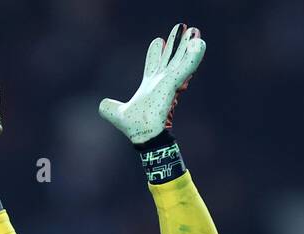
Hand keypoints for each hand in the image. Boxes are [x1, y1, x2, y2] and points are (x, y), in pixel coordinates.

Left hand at [99, 24, 204, 144]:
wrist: (144, 135)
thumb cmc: (135, 128)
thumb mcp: (115, 113)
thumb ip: (109, 107)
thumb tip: (102, 106)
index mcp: (150, 85)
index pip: (154, 65)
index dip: (156, 53)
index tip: (159, 41)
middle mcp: (161, 82)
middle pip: (171, 57)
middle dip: (177, 44)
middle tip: (183, 29)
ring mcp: (168, 82)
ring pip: (181, 59)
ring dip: (188, 45)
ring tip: (195, 31)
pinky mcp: (173, 84)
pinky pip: (185, 67)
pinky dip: (193, 56)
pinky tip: (200, 43)